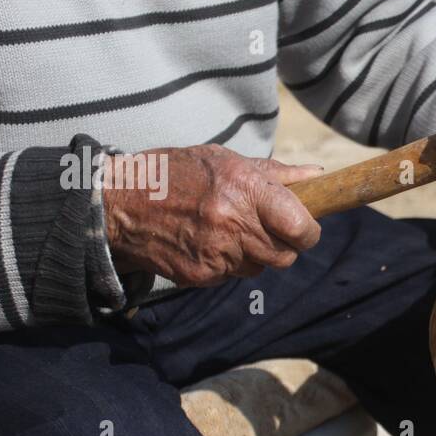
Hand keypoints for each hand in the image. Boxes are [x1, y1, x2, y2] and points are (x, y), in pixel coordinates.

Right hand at [102, 145, 323, 286]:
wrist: (118, 204)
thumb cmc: (175, 174)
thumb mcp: (223, 159)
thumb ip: (274, 173)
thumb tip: (317, 176)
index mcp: (244, 188)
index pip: (301, 227)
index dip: (309, 232)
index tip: (305, 228)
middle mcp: (232, 222)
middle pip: (286, 255)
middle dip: (283, 246)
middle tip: (266, 231)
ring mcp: (216, 252)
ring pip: (260, 267)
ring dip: (253, 254)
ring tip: (226, 230)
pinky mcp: (201, 274)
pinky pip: (232, 276)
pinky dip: (227, 264)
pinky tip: (206, 242)